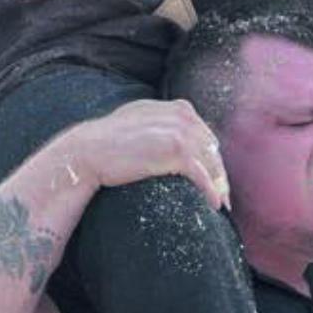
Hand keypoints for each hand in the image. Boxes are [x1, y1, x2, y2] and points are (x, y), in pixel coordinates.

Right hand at [52, 99, 230, 209]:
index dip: (212, 157)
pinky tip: (215, 204)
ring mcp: (180, 132)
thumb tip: (174, 138)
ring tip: (221, 203)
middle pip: (212, 148)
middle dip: (219, 172)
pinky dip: (211, 191)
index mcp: (176, 107)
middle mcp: (182, 115)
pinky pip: (202, 175)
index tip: (215, 175)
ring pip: (211, 162)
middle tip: (223, 194)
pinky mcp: (175, 151)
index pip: (205, 134)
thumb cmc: (109, 142)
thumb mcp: (140, 121)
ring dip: (219, 185)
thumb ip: (160, 123)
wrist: (88, 151)